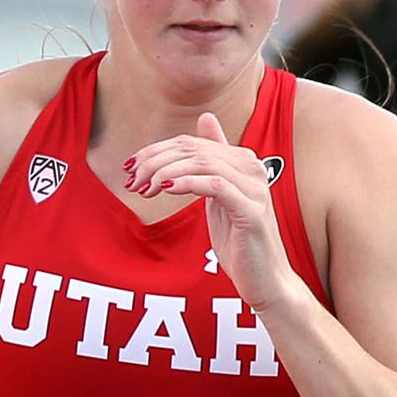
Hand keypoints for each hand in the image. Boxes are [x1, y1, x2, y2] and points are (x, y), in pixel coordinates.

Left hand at [126, 112, 302, 310]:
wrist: (265, 279)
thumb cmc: (240, 240)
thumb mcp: (221, 194)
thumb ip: (213, 159)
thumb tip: (207, 117)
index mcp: (243, 160)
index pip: (191, 143)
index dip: (156, 151)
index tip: (130, 168)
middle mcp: (252, 167)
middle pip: (193, 150)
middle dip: (155, 161)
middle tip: (132, 180)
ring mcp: (255, 189)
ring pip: (203, 163)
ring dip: (166, 173)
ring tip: (145, 189)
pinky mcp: (252, 211)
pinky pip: (216, 186)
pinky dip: (188, 183)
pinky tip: (167, 189)